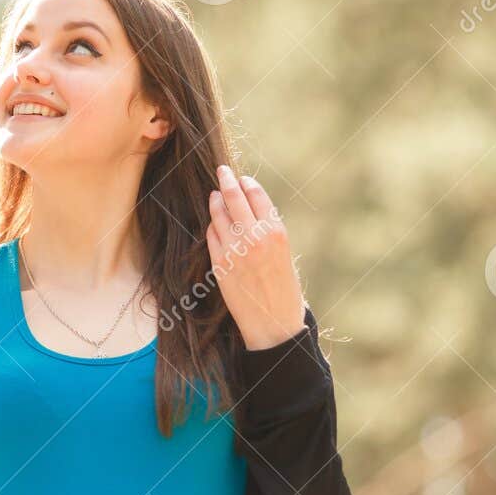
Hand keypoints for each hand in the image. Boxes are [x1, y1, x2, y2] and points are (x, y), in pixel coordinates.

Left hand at [205, 164, 306, 349]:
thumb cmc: (284, 289)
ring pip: (218, 214)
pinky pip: (211, 235)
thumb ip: (267, 229)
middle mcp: (254, 237)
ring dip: (216, 202)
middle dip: (226, 179)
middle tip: (221, 170)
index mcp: (276, 232)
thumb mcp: (284, 253)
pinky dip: (212, 226)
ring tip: (215, 195)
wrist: (273, 324)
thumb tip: (249, 206)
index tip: (242, 178)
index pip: (256, 194)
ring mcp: (234, 250)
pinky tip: (215, 223)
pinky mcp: (219, 263)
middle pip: (233, 196)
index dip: (246, 182)